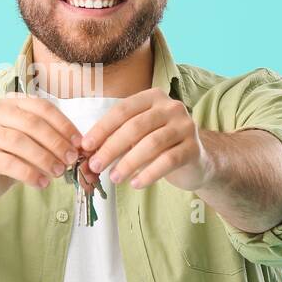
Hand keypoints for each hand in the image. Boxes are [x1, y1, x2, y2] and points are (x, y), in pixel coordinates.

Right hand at [0, 92, 82, 203]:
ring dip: (44, 158)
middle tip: (71, 159)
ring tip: (59, 172)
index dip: (63, 124)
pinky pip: (9, 163)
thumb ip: (52, 138)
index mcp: (11, 103)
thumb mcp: (33, 141)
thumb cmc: (12, 155)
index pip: (41, 107)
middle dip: (55, 142)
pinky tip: (42, 183)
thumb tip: (78, 146)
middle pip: (31, 123)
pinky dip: (29, 174)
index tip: (78, 142)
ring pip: (19, 142)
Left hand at [79, 88, 212, 190]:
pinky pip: (168, 161)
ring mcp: (185, 126)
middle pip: (135, 127)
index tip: (86, 146)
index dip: (102, 128)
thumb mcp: (136, 138)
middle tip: (96, 166)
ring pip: (151, 144)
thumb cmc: (159, 146)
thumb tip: (87, 157)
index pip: (122, 110)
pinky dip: (148, 174)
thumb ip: (115, 141)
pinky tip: (135, 184)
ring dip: (128, 163)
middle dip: (111, 147)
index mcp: (153, 97)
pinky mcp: (194, 148)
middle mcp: (171, 107)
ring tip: (114, 177)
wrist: (195, 160)